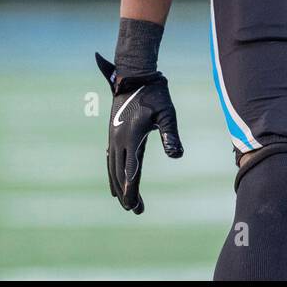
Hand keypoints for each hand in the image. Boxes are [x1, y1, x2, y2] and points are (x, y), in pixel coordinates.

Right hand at [95, 52, 182, 213]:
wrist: (135, 76)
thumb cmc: (156, 94)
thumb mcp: (167, 114)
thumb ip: (170, 135)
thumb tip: (177, 156)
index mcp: (131, 137)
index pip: (131, 170)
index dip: (132, 189)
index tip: (134, 206)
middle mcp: (118, 140)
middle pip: (120, 173)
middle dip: (126, 193)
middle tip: (135, 211)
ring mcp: (113, 137)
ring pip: (112, 168)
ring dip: (119, 186)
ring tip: (128, 203)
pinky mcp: (113, 134)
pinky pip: (110, 159)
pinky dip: (112, 173)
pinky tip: (116, 183)